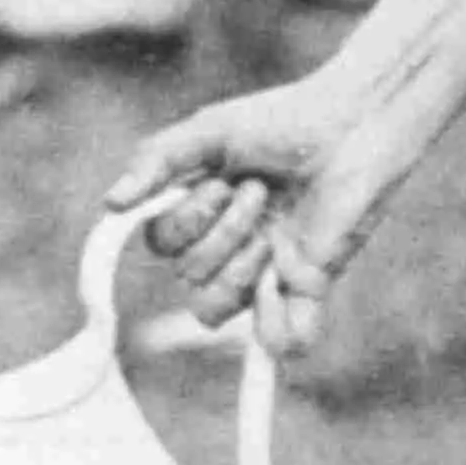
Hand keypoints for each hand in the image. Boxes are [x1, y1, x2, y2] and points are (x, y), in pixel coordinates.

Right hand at [103, 72, 420, 357]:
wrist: (354, 125)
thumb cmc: (285, 121)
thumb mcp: (210, 131)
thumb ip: (157, 161)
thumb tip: (110, 204)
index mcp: (203, 215)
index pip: (163, 247)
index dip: (182, 226)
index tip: (215, 184)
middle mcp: (229, 248)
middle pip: (189, 278)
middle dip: (219, 234)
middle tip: (257, 191)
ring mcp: (268, 271)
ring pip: (217, 312)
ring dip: (237, 270)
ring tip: (273, 229)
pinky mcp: (309, 286)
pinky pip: (282, 343)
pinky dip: (278, 331)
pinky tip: (284, 281)